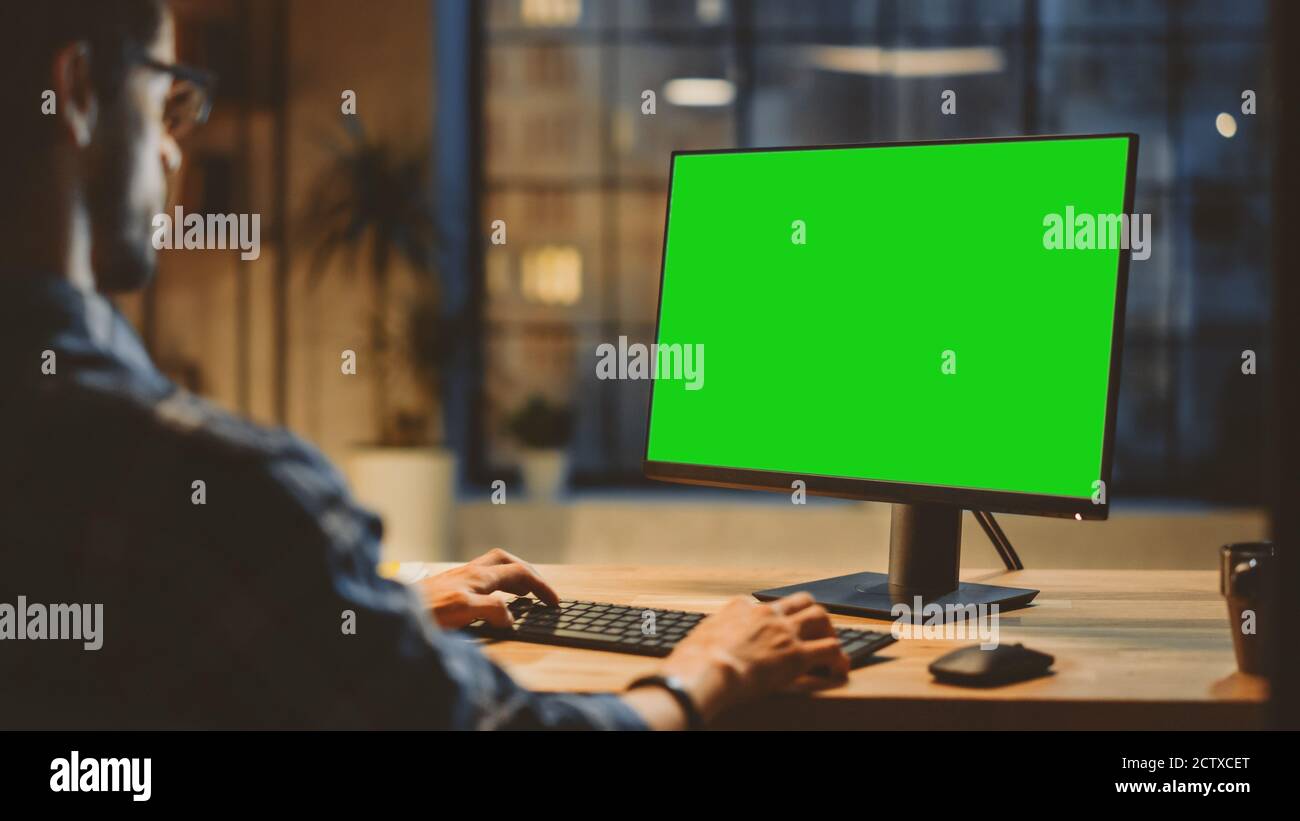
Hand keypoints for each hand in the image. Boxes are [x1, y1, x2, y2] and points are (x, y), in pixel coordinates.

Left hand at [418, 549, 557, 629]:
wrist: (396, 611)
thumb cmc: (426, 611)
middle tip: (540, 590)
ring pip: (493, 567)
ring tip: (522, 593)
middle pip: (507, 561)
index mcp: (479, 576)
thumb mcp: (464, 611)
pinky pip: (480, 578)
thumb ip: (492, 610)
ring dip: (511, 575)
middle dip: (528, 572)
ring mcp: (458, 578)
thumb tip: (510, 616)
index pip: (520, 573)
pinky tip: (490, 599)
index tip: (554, 601)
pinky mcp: (449, 587)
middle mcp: (470, 572)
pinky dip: (495, 585)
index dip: (541, 586)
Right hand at [653, 593, 848, 723]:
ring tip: (832, 646)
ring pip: (820, 617)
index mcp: (741, 608)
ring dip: (829, 630)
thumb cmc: (695, 660)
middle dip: (812, 614)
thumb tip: (705, 639)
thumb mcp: (698, 635)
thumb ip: (710, 632)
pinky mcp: (797, 654)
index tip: (778, 629)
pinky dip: (839, 659)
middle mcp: (767, 614)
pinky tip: (840, 669)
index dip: (776, 617)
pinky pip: (830, 650)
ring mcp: (784, 632)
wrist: (706, 670)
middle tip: (816, 630)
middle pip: (801, 601)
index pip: (765, 604)